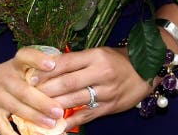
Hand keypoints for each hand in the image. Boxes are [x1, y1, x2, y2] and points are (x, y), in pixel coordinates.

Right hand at [0, 48, 67, 134]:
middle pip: (23, 90)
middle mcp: (5, 79)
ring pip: (16, 108)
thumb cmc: (4, 75)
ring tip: (51, 125)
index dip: (37, 59)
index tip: (52, 64)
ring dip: (34, 117)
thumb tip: (64, 72)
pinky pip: (3, 127)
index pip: (24, 57)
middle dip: (41, 101)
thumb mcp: (15, 67)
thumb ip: (35, 70)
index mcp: (13, 65)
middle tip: (58, 110)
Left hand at [30, 46, 153, 129]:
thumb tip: (51, 65)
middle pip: (68, 82)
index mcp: (95, 56)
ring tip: (39, 108)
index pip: (66, 62)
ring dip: (55, 105)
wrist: (147, 71)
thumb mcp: (99, 52)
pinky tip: (58, 124)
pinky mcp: (109, 108)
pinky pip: (87, 115)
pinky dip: (71, 121)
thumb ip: (78, 60)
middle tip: (30, 93)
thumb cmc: (118, 59)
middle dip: (47, 89)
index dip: (48, 70)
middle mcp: (100, 73)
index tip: (32, 76)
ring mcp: (106, 92)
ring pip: (75, 100)